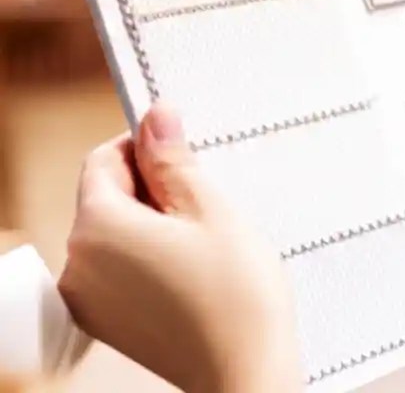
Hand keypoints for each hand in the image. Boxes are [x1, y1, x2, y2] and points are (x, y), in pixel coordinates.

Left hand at [58, 105, 301, 392]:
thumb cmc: (237, 295)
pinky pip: (119, 270)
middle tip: (206, 207)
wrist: (246, 370)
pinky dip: (149, 260)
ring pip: (115, 234)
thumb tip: (155, 117)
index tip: (184, 155)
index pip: (104, 159)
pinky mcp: (107, 323)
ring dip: (153, 225)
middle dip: (152, 190)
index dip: (145, 148)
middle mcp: (79, 263)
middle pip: (106, 197)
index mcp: (99, 226)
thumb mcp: (210, 209)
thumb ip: (173, 160)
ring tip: (204, 245)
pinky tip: (192, 272)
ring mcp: (88, 299)